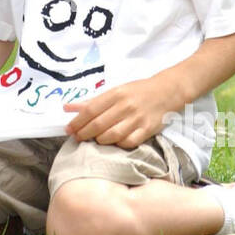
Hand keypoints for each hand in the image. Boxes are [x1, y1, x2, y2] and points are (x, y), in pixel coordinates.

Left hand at [63, 74, 177, 148]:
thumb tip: (67, 107)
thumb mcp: (115, 90)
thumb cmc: (137, 91)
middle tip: (77, 138)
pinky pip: (129, 142)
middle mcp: (125, 106)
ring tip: (94, 140)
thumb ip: (92, 101)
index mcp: (116, 94)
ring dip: (99, 140)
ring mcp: (137, 118)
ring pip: (112, 135)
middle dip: (84, 133)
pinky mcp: (148, 130)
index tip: (68, 129)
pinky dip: (118, 144)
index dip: (77, 122)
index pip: (90, 110)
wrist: (166, 91)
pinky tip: (113, 143)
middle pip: (98, 124)